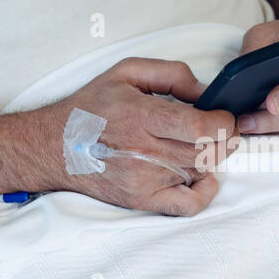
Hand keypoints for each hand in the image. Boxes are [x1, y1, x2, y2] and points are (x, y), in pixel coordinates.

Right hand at [36, 58, 237, 215]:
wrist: (54, 146)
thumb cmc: (91, 107)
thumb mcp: (127, 72)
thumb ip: (172, 74)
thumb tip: (206, 93)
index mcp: (142, 116)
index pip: (203, 126)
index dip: (224, 121)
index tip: (223, 115)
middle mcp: (144, 151)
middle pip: (209, 151)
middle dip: (224, 138)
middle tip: (218, 128)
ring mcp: (145, 180)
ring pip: (202, 172)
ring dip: (211, 158)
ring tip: (197, 144)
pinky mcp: (142, 200)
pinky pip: (188, 206)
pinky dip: (205, 193)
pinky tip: (202, 177)